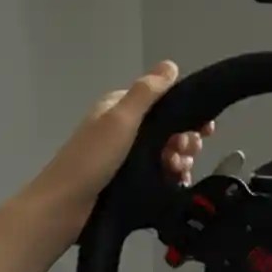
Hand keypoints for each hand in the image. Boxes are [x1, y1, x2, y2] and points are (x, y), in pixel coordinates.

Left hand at [31, 60, 213, 216]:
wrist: (65, 207)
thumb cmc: (92, 159)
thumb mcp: (120, 119)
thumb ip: (146, 92)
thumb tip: (171, 65)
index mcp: (119, 108)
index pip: (162, 101)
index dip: (187, 112)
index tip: (205, 129)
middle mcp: (123, 128)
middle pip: (167, 128)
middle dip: (185, 139)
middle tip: (186, 153)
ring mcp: (125, 156)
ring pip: (165, 152)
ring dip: (180, 159)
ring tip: (178, 171)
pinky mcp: (127, 180)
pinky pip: (159, 173)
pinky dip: (171, 176)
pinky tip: (178, 182)